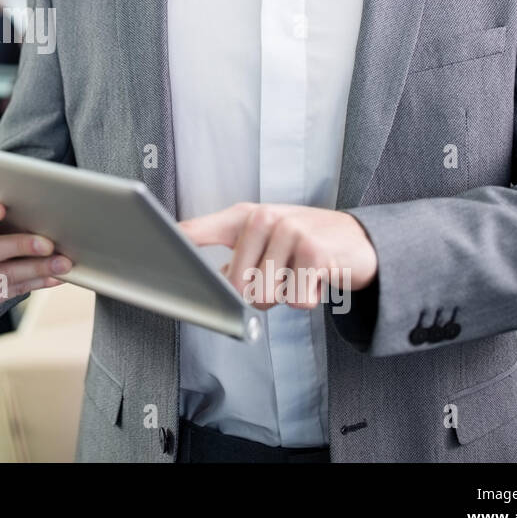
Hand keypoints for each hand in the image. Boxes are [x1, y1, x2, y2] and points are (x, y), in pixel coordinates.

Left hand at [178, 203, 375, 310]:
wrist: (360, 241)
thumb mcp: (266, 242)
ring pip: (265, 296)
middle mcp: (264, 219)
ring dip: (285, 297)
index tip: (156, 249)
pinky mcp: (314, 253)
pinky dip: (309, 299)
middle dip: (259, 294)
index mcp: (244, 217)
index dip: (177, 243)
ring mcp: (290, 232)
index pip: (199, 230)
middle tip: (282, 275)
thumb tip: (205, 284)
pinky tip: (318, 278)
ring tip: (300, 274)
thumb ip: (234, 260)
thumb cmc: (304, 243)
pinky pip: (296, 300)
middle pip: (236, 285)